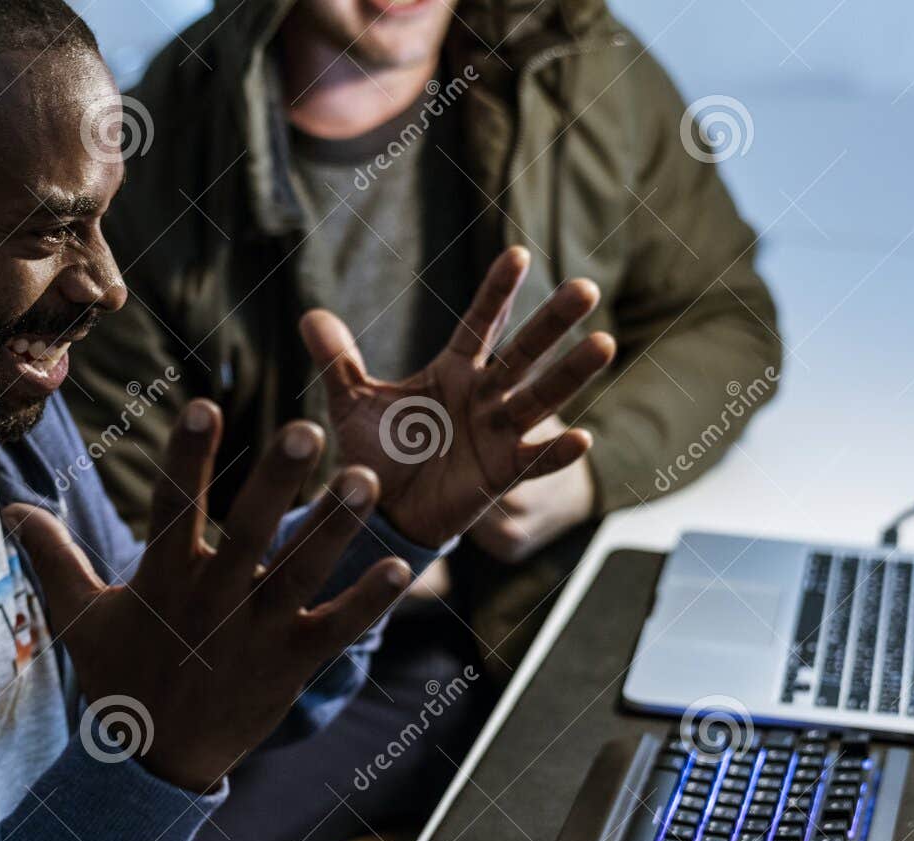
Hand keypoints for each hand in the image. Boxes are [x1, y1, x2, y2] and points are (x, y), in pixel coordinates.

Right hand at [4, 401, 411, 792]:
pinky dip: (368, 602)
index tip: (204, 405)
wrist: (152, 765)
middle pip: (248, 534)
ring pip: (302, 574)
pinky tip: (402, 568)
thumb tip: (14, 508)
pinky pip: (337, 630)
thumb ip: (53, 558)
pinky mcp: (290, 665)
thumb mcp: (79, 618)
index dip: (187, 457)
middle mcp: (212, 602)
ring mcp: (255, 635)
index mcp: (162, 581)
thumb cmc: (119, 678)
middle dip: (277, 482)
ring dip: (335, 529)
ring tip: (367, 481)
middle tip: (308, 429)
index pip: (171, 507)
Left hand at [300, 247, 614, 548]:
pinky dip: (557, 452)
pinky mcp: (501, 475)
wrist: (380, 513)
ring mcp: (497, 435)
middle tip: (586, 287)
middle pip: (524, 352)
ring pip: (540, 398)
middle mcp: (484, 397)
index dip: (497, 293)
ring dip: (571, 374)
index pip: (480, 324)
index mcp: (453, 372)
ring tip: (604, 344)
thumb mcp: (352, 403)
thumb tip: (309, 315)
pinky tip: (582, 438)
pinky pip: (534, 462)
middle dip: (553, 322)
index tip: (517, 255)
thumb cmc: (375, 453)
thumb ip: (338, 361)